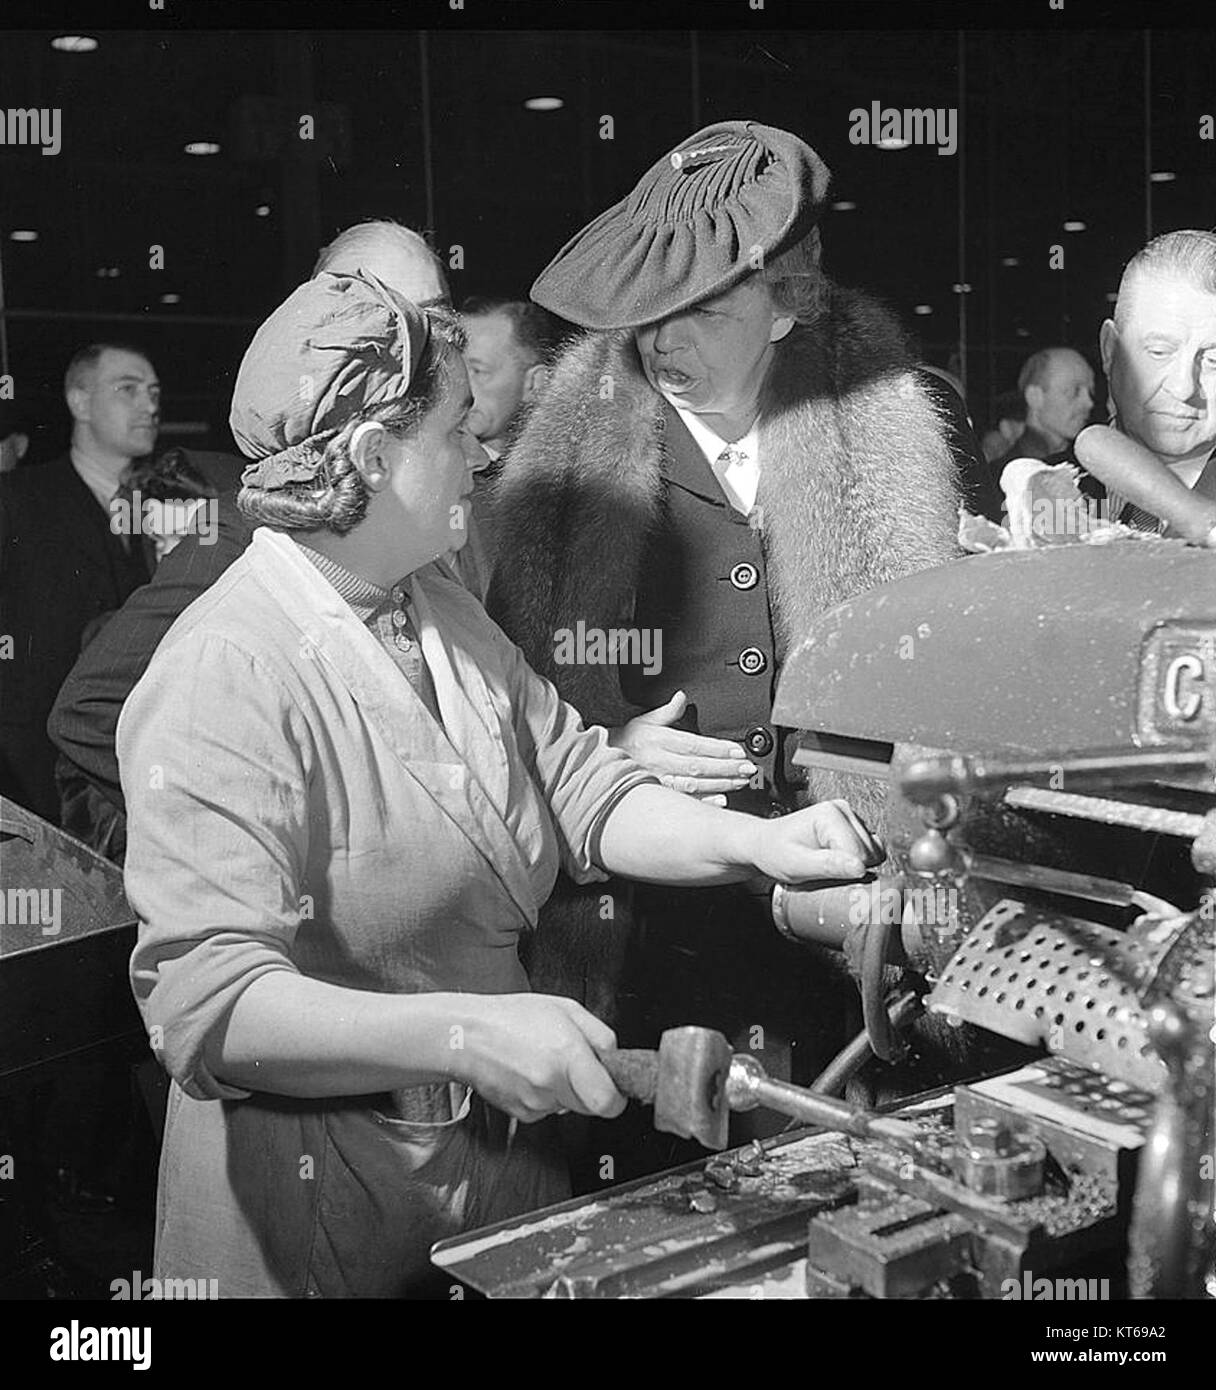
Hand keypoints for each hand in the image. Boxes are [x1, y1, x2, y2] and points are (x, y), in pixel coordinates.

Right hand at [455, 994, 627, 1123]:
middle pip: (592, 1107)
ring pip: (569, 1107)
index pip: (609, 1102)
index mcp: (568, 1056)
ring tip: (546, 1061)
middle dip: (592, 1089)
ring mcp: (535, 1103)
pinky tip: (531, 1072)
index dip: (616, 1096)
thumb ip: (601, 1035)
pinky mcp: (522, 1113)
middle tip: (577, 1064)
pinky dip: (546, 1095)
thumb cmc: (513, 1017)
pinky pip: (548, 1110)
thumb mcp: (566, 1008)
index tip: (614, 1086)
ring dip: (567, 1090)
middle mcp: (552, 1085)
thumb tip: (616, 1059)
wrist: (465, 1036)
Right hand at [609, 691, 755, 804]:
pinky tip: (721, 801)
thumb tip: (682, 697)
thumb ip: (668, 711)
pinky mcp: (660, 796)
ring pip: (693, 784)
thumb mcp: (645, 721)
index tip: (738, 751)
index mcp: (659, 740)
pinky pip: (684, 801)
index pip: (693, 744)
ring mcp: (660, 781)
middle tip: (748, 768)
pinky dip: (703, 802)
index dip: (717, 748)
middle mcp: (660, 761)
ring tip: (741, 782)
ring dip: (720, 784)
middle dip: (726, 767)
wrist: (602, 764)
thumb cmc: (628, 743)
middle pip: (698, 765)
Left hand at [749, 799, 883, 883]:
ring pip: (873, 854)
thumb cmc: (774, 851)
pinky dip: (857, 863)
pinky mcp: (854, 828)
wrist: (765, 844)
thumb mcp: (795, 864)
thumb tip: (859, 868)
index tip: (821, 873)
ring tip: (826, 864)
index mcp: (830, 814)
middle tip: (821, 869)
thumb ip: (828, 866)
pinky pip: (871, 852)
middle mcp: (844, 811)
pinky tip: (836, 861)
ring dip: (853, 866)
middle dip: (849, 869)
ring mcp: (850, 818)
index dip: (844, 872)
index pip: (860, 854)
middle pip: (870, 853)